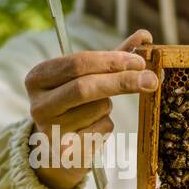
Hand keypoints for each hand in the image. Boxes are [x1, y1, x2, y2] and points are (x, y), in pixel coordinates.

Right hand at [24, 29, 157, 188]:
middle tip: (151, 79)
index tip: (139, 62)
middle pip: (85, 87)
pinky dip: (107, 124)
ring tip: (96, 110)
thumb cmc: (76, 102)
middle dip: (122, 81)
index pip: (76, 63)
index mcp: (37, 77)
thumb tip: (144, 36)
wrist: (59, 145)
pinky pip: (102, 129)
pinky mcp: (65, 152)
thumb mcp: (89, 75)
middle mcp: (38, 104)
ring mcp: (49, 130)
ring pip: (98, 109)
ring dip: (109, 106)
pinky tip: (92, 128)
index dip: (111, 61)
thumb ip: (114, 56)